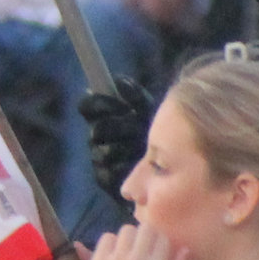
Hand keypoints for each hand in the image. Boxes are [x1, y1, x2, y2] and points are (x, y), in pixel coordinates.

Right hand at [81, 77, 152, 200]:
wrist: (171, 169)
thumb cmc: (159, 135)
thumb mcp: (150, 112)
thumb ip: (136, 96)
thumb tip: (119, 80)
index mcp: (103, 116)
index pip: (87, 106)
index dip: (98, 103)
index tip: (120, 105)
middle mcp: (96, 136)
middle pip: (98, 129)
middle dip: (121, 127)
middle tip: (138, 127)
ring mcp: (98, 157)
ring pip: (105, 152)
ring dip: (127, 148)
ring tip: (143, 147)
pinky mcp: (103, 179)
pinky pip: (110, 171)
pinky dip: (127, 168)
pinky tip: (139, 165)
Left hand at [81, 221, 189, 259]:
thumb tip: (184, 248)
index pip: (162, 237)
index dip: (159, 240)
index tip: (154, 247)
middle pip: (145, 228)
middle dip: (145, 234)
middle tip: (140, 245)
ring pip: (126, 230)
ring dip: (128, 237)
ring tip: (126, 249)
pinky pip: (107, 237)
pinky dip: (111, 242)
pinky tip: (113, 253)